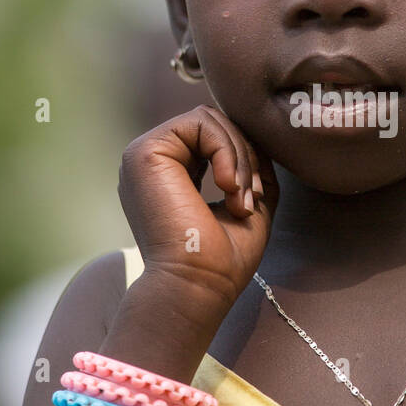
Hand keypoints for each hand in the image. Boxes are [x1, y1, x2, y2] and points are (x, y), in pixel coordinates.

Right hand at [116, 105, 278, 313]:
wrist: (198, 285)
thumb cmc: (222, 258)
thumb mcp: (248, 202)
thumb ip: (250, 168)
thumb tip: (261, 136)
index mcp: (171, 175)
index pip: (215, 138)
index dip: (246, 158)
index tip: (256, 198)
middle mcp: (155, 163)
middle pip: (214, 124)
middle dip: (245, 155)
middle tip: (251, 197)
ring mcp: (145, 155)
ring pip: (209, 119)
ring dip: (239, 156)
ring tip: (240, 197)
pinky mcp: (145, 152)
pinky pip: (201, 123)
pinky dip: (226, 151)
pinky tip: (228, 187)